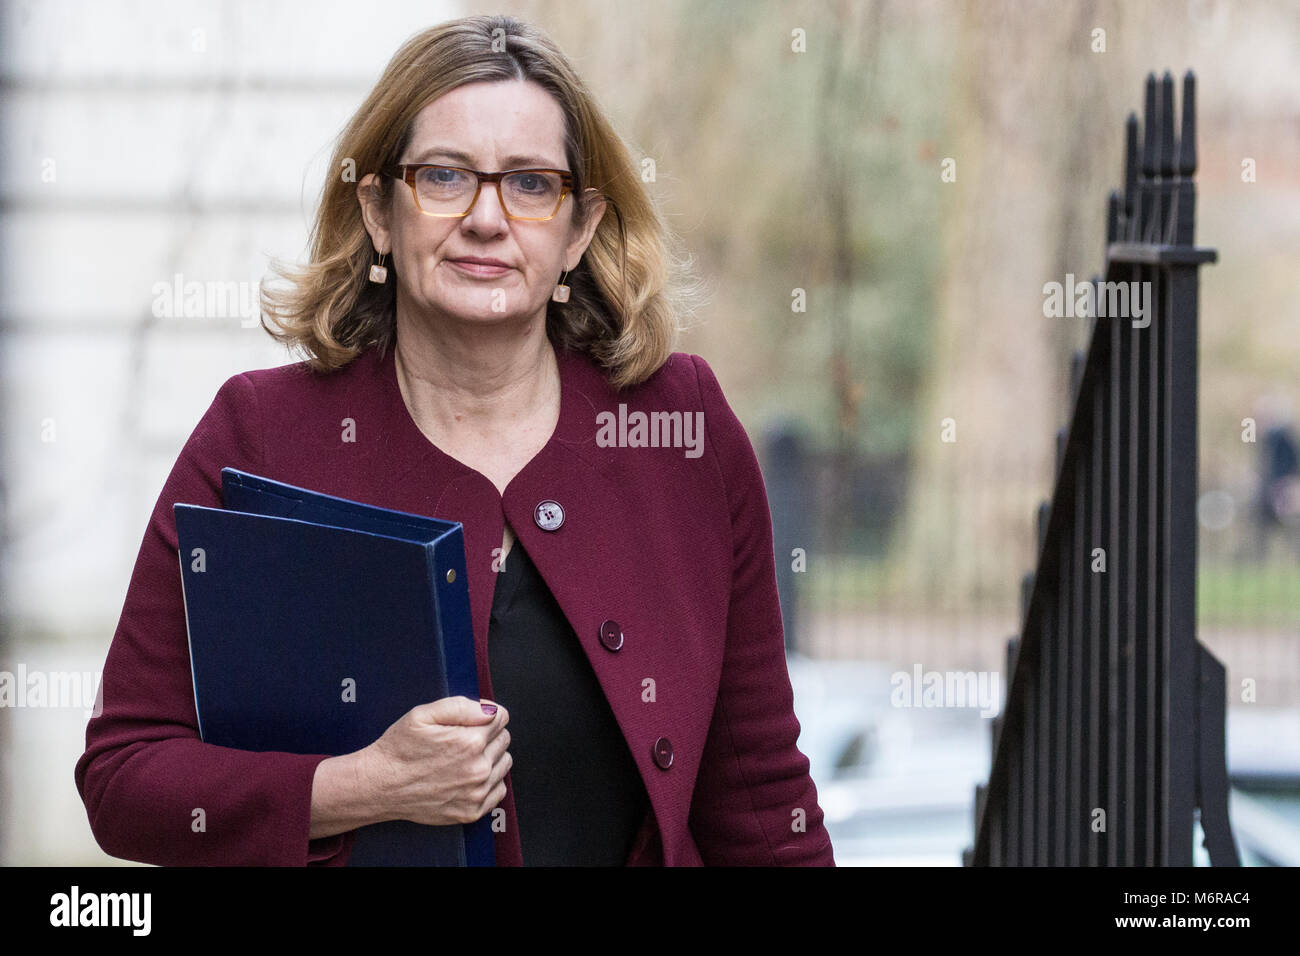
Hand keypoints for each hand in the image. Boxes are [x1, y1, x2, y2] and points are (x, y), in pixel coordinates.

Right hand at [361, 696, 510, 826]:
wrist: (380, 785)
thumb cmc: (399, 750)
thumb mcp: (423, 714)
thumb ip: (462, 706)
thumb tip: (491, 710)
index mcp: (469, 742)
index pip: (501, 717)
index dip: (485, 715)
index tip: (472, 720)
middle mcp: (478, 768)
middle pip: (504, 739)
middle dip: (488, 734)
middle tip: (462, 739)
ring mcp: (476, 792)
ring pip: (504, 763)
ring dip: (491, 757)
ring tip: (463, 758)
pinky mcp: (472, 811)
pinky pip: (499, 790)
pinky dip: (489, 782)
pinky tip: (468, 777)